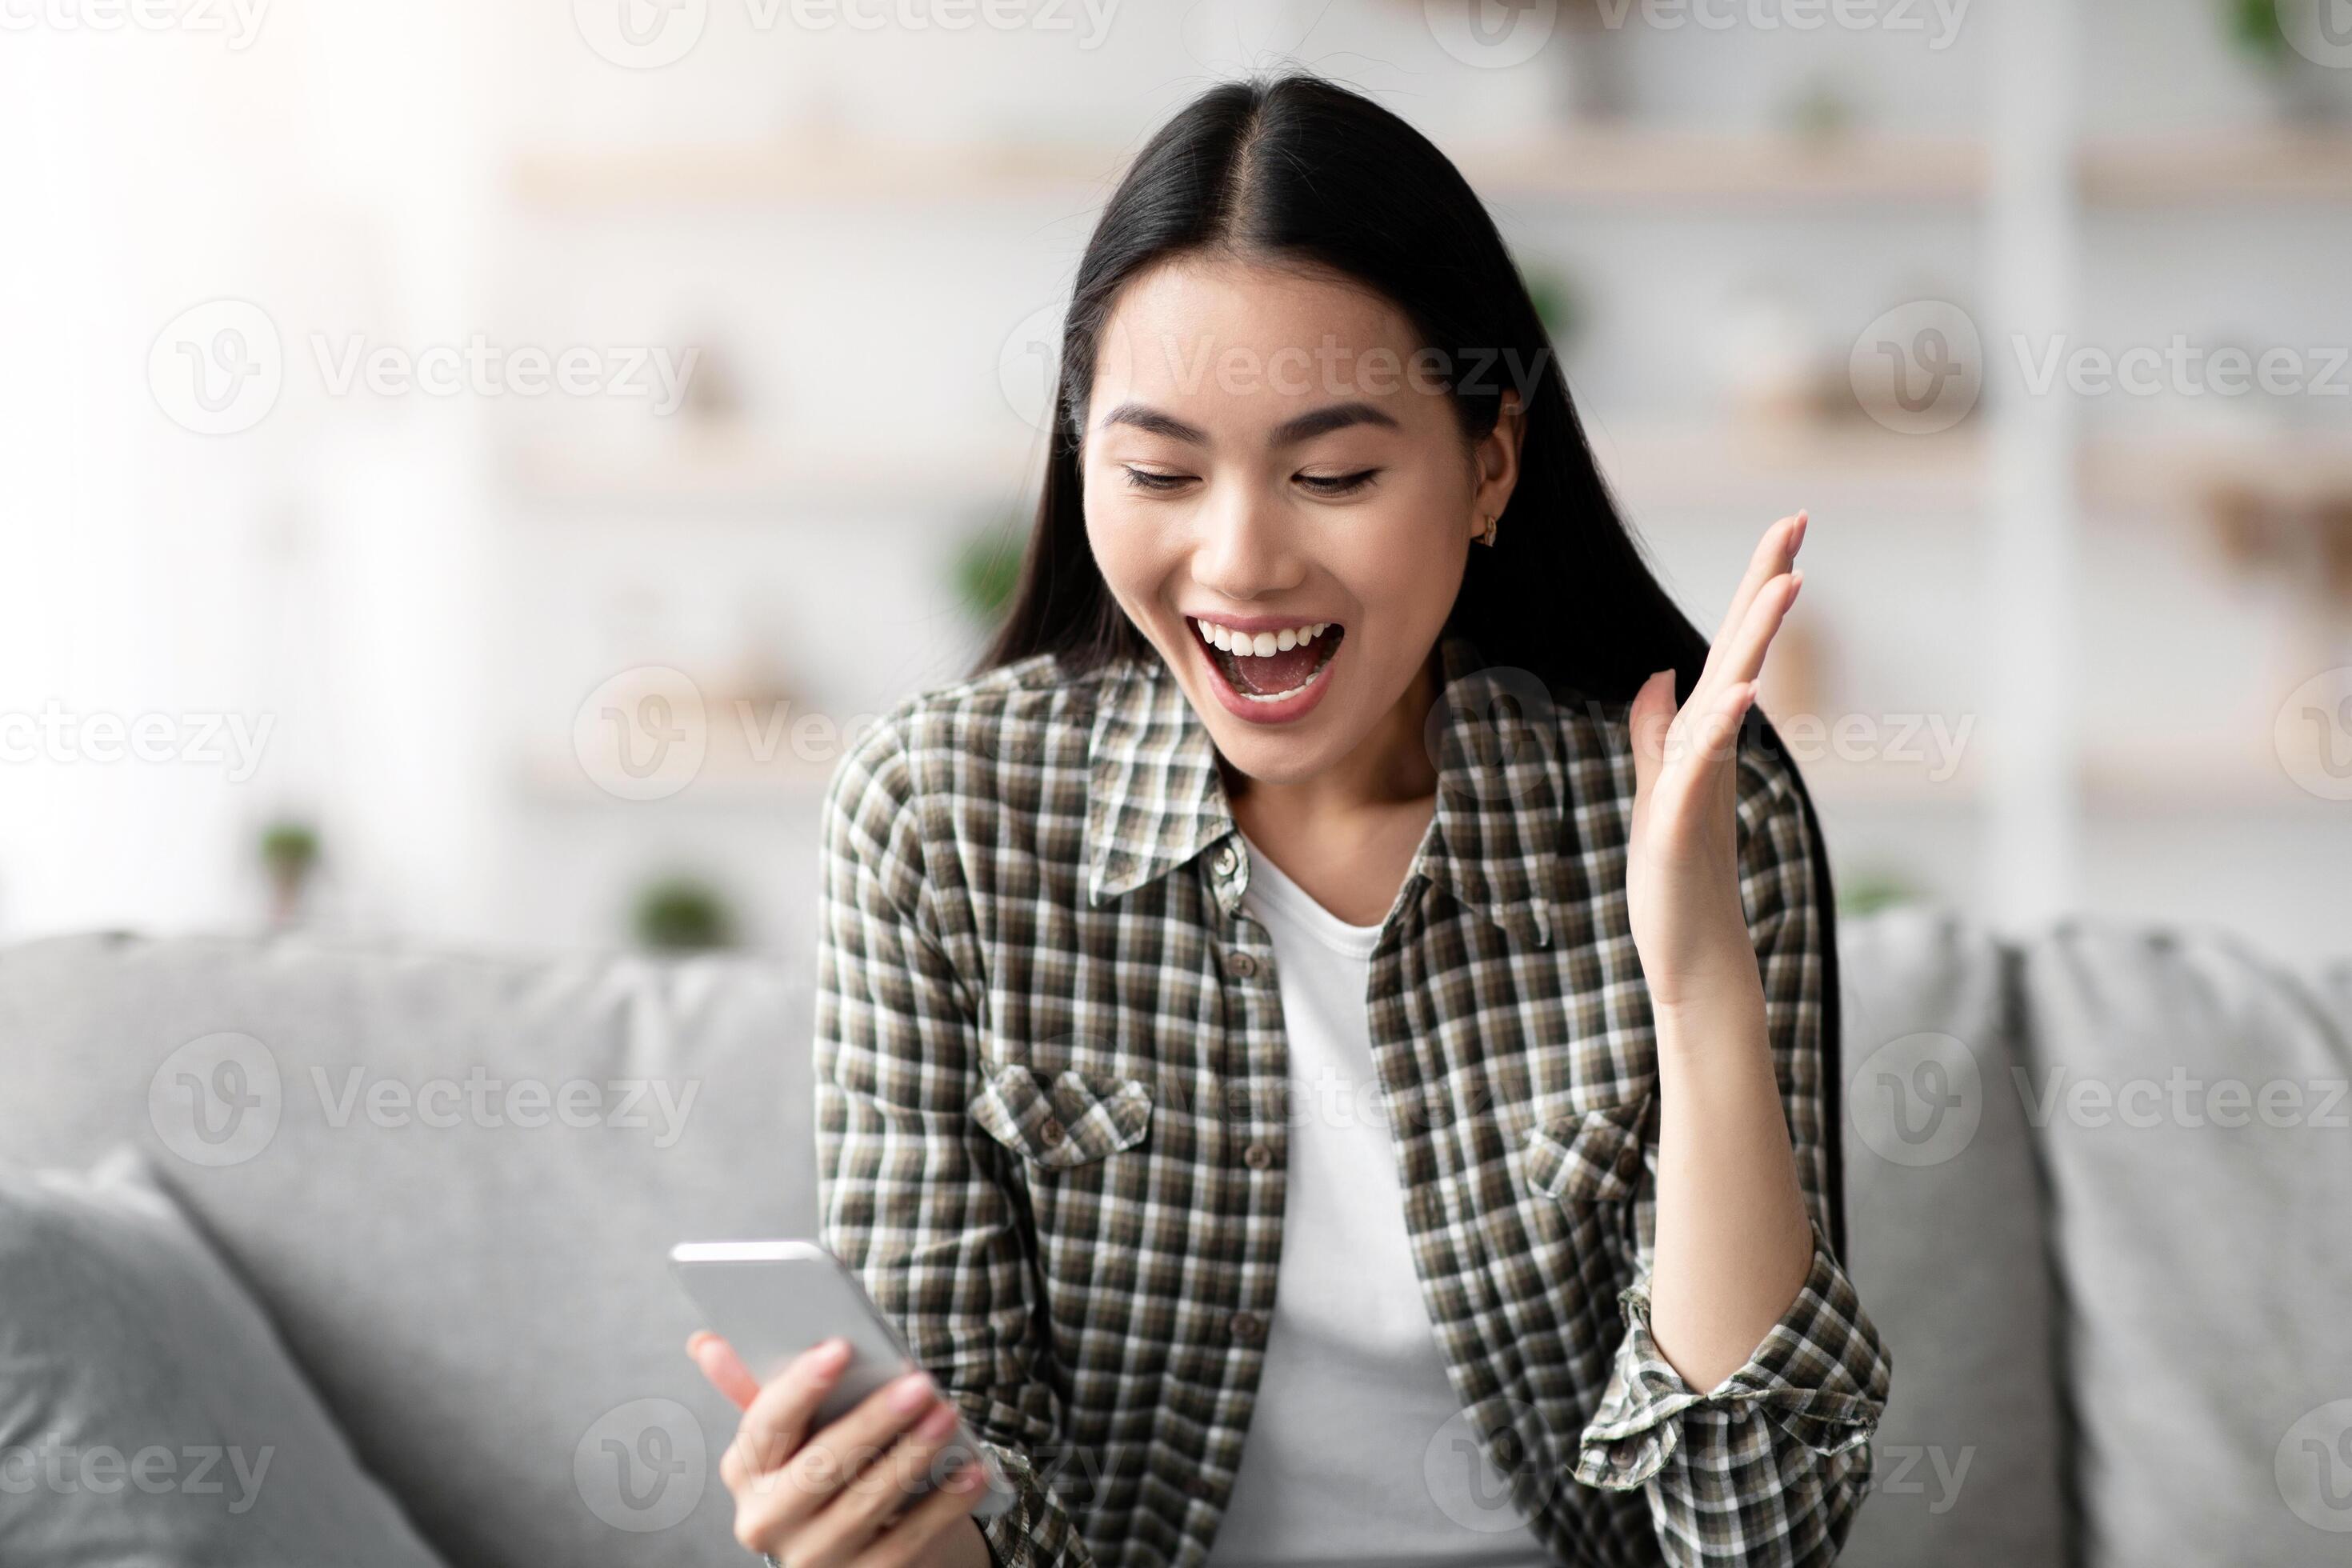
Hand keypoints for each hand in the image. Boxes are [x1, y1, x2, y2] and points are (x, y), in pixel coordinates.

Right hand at [689, 1332, 991, 1567]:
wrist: (854, 1547)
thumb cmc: (822, 1464)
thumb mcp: (790, 1431)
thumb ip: (757, 1385)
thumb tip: (706, 1340)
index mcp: (745, 1471)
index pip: (766, 1424)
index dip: (801, 1385)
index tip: (840, 1346)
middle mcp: (767, 1520)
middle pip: (820, 1467)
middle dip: (873, 1422)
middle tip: (920, 1383)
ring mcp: (814, 1558)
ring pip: (865, 1504)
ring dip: (913, 1456)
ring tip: (948, 1415)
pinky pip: (906, 1541)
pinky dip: (942, 1505)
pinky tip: (971, 1470)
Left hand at [1625, 509, 1805, 1015]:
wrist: (1690, 959)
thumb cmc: (1674, 882)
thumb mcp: (1654, 791)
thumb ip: (1658, 734)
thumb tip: (1660, 675)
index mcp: (1702, 738)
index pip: (1729, 649)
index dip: (1754, 590)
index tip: (1786, 530)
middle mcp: (1710, 750)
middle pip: (1740, 653)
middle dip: (1766, 587)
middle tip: (1798, 522)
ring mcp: (1701, 784)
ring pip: (1728, 697)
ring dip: (1754, 641)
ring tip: (1786, 583)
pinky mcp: (1680, 823)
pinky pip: (1699, 766)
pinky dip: (1717, 727)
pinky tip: (1735, 691)